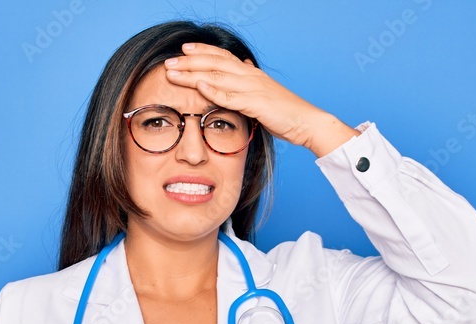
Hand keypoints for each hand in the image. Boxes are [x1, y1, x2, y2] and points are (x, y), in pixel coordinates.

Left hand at [163, 43, 358, 156]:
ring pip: (217, 76)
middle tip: (168, 62)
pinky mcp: (256, 104)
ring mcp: (253, 88)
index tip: (184, 49)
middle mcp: (250, 76)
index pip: (222, 56)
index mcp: (251, 73)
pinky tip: (200, 86)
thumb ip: (251, 80)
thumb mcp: (265, 92)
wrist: (306, 122)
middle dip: (189, 61)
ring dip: (193, 73)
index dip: (202, 51)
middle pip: (214, 62)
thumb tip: (245, 65)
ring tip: (173, 73)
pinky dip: (214, 90)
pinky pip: (231, 96)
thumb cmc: (285, 111)